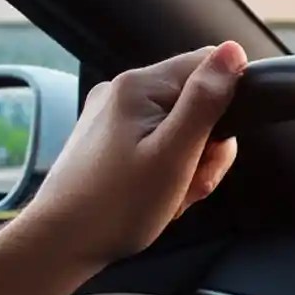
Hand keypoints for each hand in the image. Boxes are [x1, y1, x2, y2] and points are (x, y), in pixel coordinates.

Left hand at [18, 42, 245, 267]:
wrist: (60, 243)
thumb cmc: (116, 207)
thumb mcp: (174, 155)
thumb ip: (206, 102)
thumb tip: (234, 51)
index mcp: (139, 86)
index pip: (208, 66)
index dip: (226, 106)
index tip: (211, 148)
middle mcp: (122, 91)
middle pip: (197, 103)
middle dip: (205, 148)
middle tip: (188, 184)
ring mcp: (112, 116)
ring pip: (180, 129)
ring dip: (187, 165)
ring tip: (169, 195)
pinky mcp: (108, 139)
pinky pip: (157, 144)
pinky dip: (166, 171)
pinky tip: (155, 195)